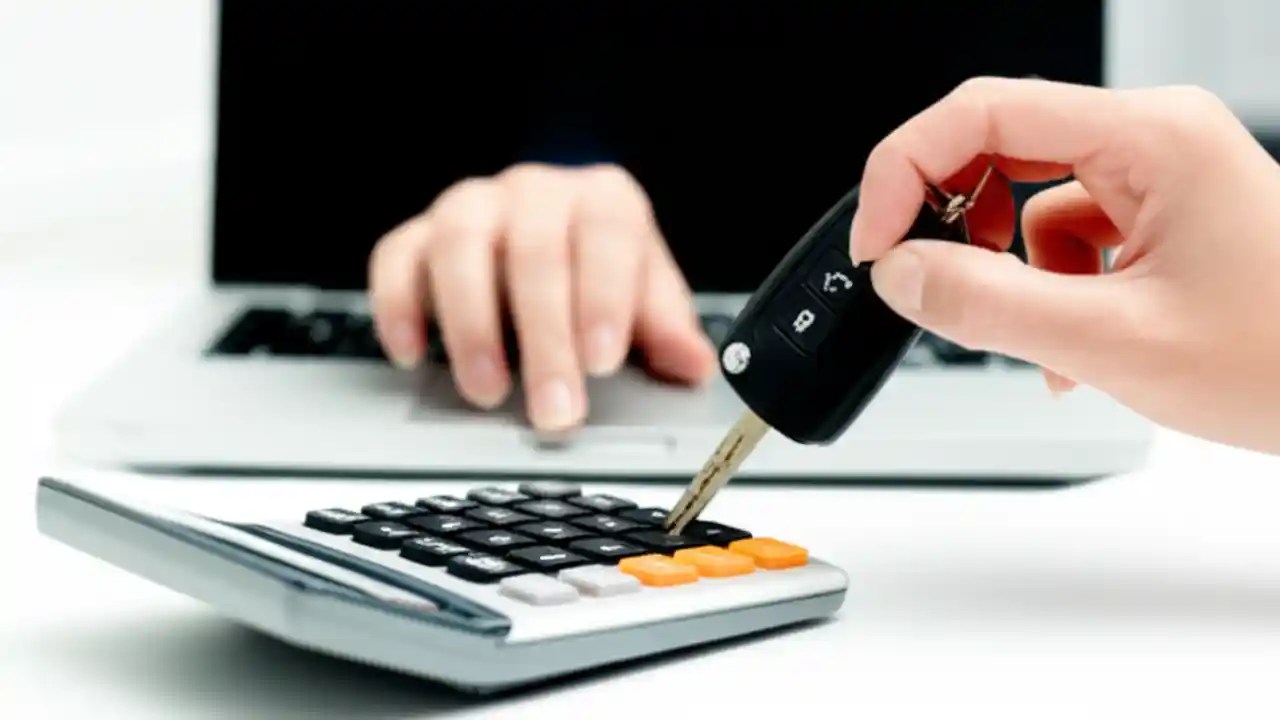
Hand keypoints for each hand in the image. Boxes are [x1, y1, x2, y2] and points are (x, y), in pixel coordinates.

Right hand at [368, 162, 716, 431]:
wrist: (553, 250)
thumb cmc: (602, 279)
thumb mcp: (646, 304)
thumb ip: (666, 331)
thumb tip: (692, 364)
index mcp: (602, 200)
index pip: (607, 236)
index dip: (604, 300)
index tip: (602, 362)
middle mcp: (535, 192)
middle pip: (534, 252)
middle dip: (545, 340)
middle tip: (555, 411)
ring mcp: (471, 208)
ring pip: (459, 246)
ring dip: (472, 326)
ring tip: (488, 393)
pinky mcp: (417, 236)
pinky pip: (395, 258)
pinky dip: (399, 306)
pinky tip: (414, 356)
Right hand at [849, 77, 1279, 453]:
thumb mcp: (1117, 342)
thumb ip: (990, 305)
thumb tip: (902, 275)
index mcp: (1150, 134)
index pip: (983, 113)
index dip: (905, 171)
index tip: (876, 242)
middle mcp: (1153, 138)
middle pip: (999, 149)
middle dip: (953, 222)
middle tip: (928, 285)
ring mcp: (1158, 176)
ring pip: (1027, 203)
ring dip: (1008, 274)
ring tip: (1038, 340)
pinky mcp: (1159, 218)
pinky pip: (1065, 240)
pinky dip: (1047, 293)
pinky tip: (1072, 349)